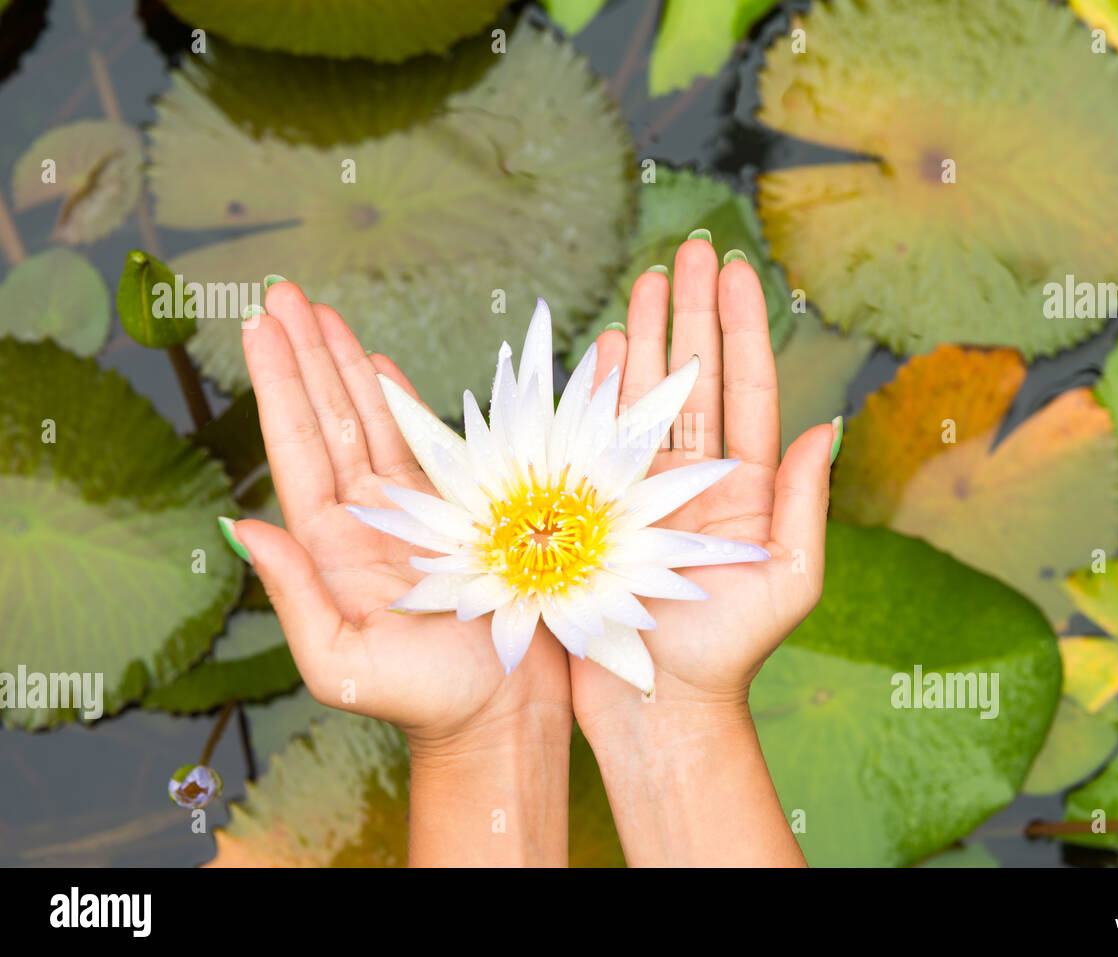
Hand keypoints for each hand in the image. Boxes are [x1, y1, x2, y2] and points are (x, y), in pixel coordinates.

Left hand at [227, 279, 570, 864]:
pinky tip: (381, 368)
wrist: (502, 713)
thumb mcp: (341, 663)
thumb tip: (239, 526)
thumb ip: (293, 593)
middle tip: (283, 293)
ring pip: (373, 423)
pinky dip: (405, 403)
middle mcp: (366, 520)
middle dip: (306, 356)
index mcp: (332, 548)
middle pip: (330, 420)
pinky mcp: (461, 514)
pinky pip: (428, 447)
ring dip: (347, 365)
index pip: (298, 450)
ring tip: (323, 313)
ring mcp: (412, 514)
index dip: (280, 387)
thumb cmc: (425, 700)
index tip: (261, 328)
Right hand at [569, 238, 836, 864]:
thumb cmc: (726, 654)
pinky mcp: (599, 506)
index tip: (741, 273)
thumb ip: (806, 503)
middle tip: (693, 251)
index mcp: (746, 487)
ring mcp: (644, 487)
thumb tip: (828, 426)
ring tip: (648, 279)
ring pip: (647, 394)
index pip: (746, 390)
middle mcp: (695, 476)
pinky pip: (598, 434)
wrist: (656, 702)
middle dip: (694, 312)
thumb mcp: (787, 581)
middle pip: (695, 376)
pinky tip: (605, 344)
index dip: (743, 329)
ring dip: (647, 335)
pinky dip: (600, 388)